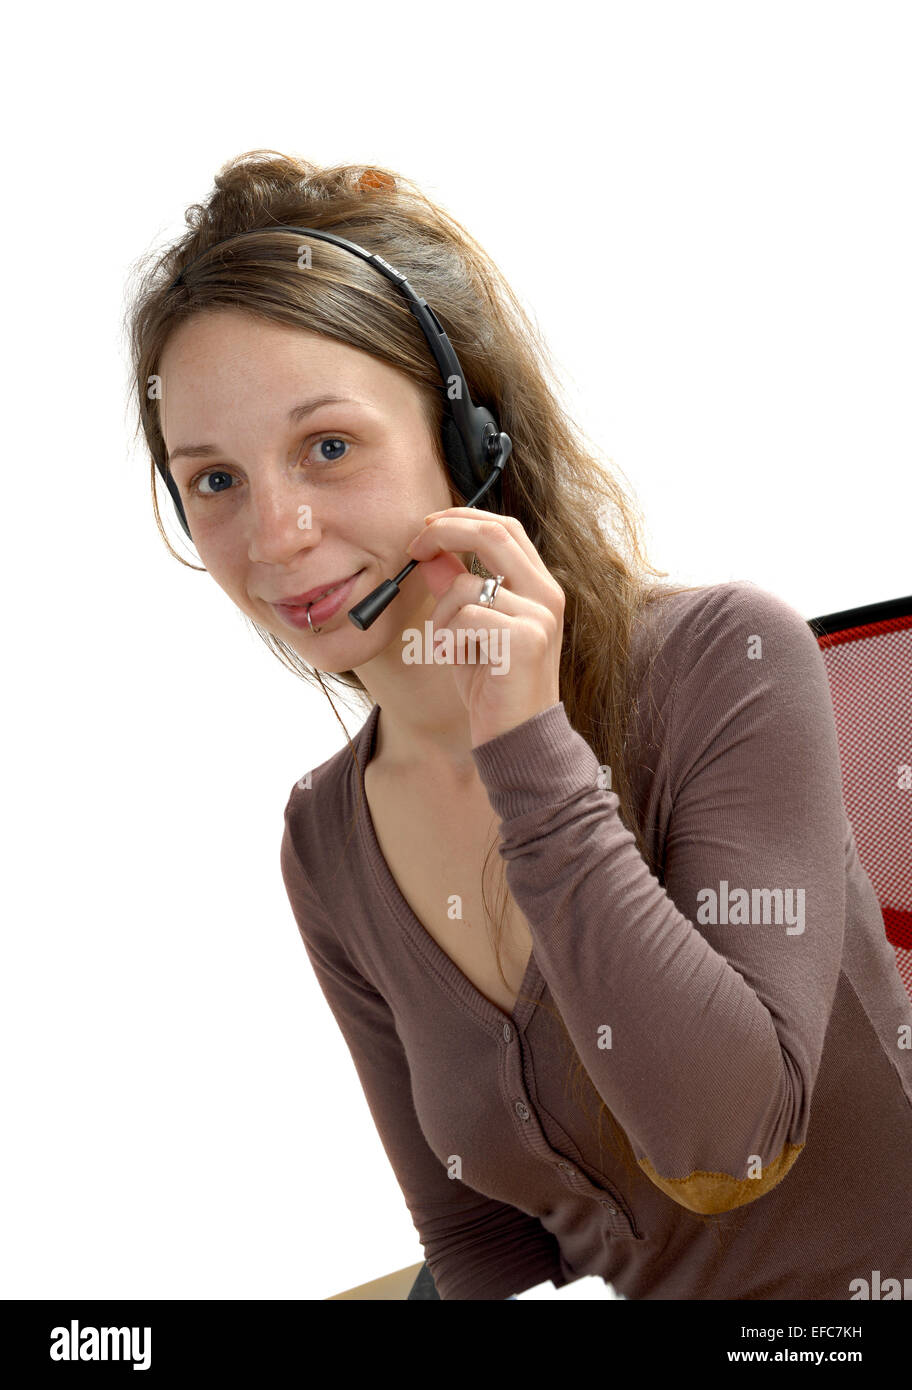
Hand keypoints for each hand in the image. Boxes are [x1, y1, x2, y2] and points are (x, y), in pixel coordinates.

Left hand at [405, 507, 564, 746]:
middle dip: (445, 531)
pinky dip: (449, 638)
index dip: (461, 519)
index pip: (504, 528)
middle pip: (494, 534)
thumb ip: (456, 591)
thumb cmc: (493, 688)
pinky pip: (466, 617)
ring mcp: (540, 616)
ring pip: (467, 585)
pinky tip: (460, 661)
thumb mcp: (468, 632)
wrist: (517, 739)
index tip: (426, 529)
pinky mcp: (526, 639)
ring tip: (449, 647)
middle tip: (414, 549)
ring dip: (440, 615)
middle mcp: (547, 595)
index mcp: (538, 587)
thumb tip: (432, 554)